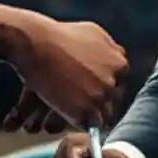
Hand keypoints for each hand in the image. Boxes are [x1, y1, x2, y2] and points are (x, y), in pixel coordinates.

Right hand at [7, 20, 128, 131]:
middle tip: (86, 105)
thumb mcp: (94, 33)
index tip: (94, 90)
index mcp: (119, 62)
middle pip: (114, 100)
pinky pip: (90, 124)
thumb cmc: (60, 36)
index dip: (106, 87)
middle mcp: (114, 79)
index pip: (120, 82)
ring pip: (105, 116)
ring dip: (93, 117)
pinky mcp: (85, 109)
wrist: (37, 44)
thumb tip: (115, 57)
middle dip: (101, 102)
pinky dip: (81, 123)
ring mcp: (101, 95)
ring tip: (79, 116)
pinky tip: (70, 118)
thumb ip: (109, 48)